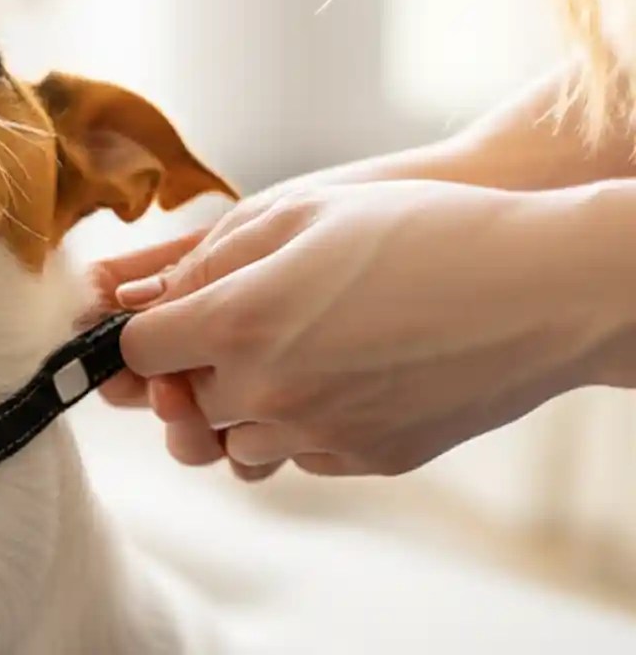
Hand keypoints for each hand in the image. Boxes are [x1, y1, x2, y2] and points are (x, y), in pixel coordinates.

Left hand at [117, 180, 614, 475]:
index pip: (135, 354)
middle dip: (187, 373)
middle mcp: (266, 390)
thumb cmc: (416, 228)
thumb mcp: (297, 212)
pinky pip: (298, 455)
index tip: (160, 320)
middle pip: (180, 407)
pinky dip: (297, 425)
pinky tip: (337, 376)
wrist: (538, 286)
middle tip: (230, 328)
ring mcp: (317, 433)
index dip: (138, 335)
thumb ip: (203, 260)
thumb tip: (131, 298)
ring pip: (234, 444)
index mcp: (237, 322)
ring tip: (286, 352)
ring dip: (239, 407)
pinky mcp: (365, 458)